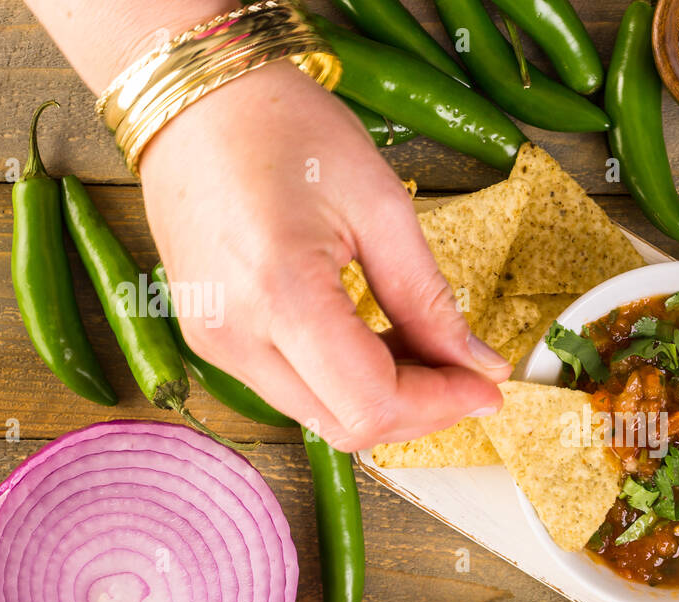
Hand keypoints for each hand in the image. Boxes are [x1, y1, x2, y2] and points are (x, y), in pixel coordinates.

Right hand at [138, 60, 509, 451]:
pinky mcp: (210, 340)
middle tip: (466, 373)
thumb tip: (479, 364)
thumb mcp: (380, 205)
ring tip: (423, 348)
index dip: (441, 404)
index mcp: (279, 294)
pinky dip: (346, 383)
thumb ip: (429, 297)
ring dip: (385, 398)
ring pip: (320, 417)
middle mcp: (234, 335)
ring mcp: (214, 344)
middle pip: (346, 425)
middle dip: (420, 410)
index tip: (486, 385)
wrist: (192, 98)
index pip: (372, 402)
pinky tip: (377, 342)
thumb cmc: (282, 128)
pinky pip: (293, 391)